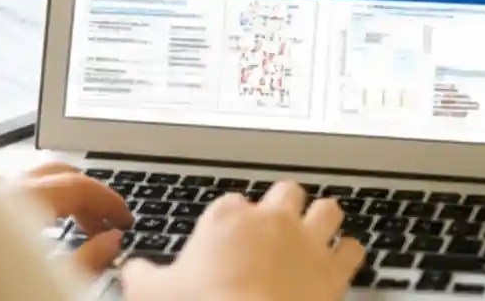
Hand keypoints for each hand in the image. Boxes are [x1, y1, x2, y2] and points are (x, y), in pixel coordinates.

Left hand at [17, 162, 132, 275]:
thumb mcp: (53, 282)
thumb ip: (88, 259)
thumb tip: (112, 241)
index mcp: (23, 198)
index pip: (79, 186)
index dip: (109, 202)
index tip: (125, 219)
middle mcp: (1, 187)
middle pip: (58, 175)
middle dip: (87, 197)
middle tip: (105, 223)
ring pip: (35, 178)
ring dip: (63, 196)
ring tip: (78, 226)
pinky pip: (13, 189)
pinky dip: (38, 200)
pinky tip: (44, 224)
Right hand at [122, 181, 363, 300]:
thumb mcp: (155, 292)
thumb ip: (142, 277)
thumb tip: (131, 273)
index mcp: (227, 219)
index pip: (231, 203)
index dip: (231, 220)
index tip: (227, 237)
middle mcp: (271, 221)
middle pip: (287, 192)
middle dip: (285, 206)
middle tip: (279, 224)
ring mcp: (306, 242)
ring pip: (327, 210)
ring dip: (323, 220)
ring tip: (317, 231)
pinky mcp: (334, 270)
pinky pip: (353, 248)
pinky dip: (349, 253)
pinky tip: (343, 261)